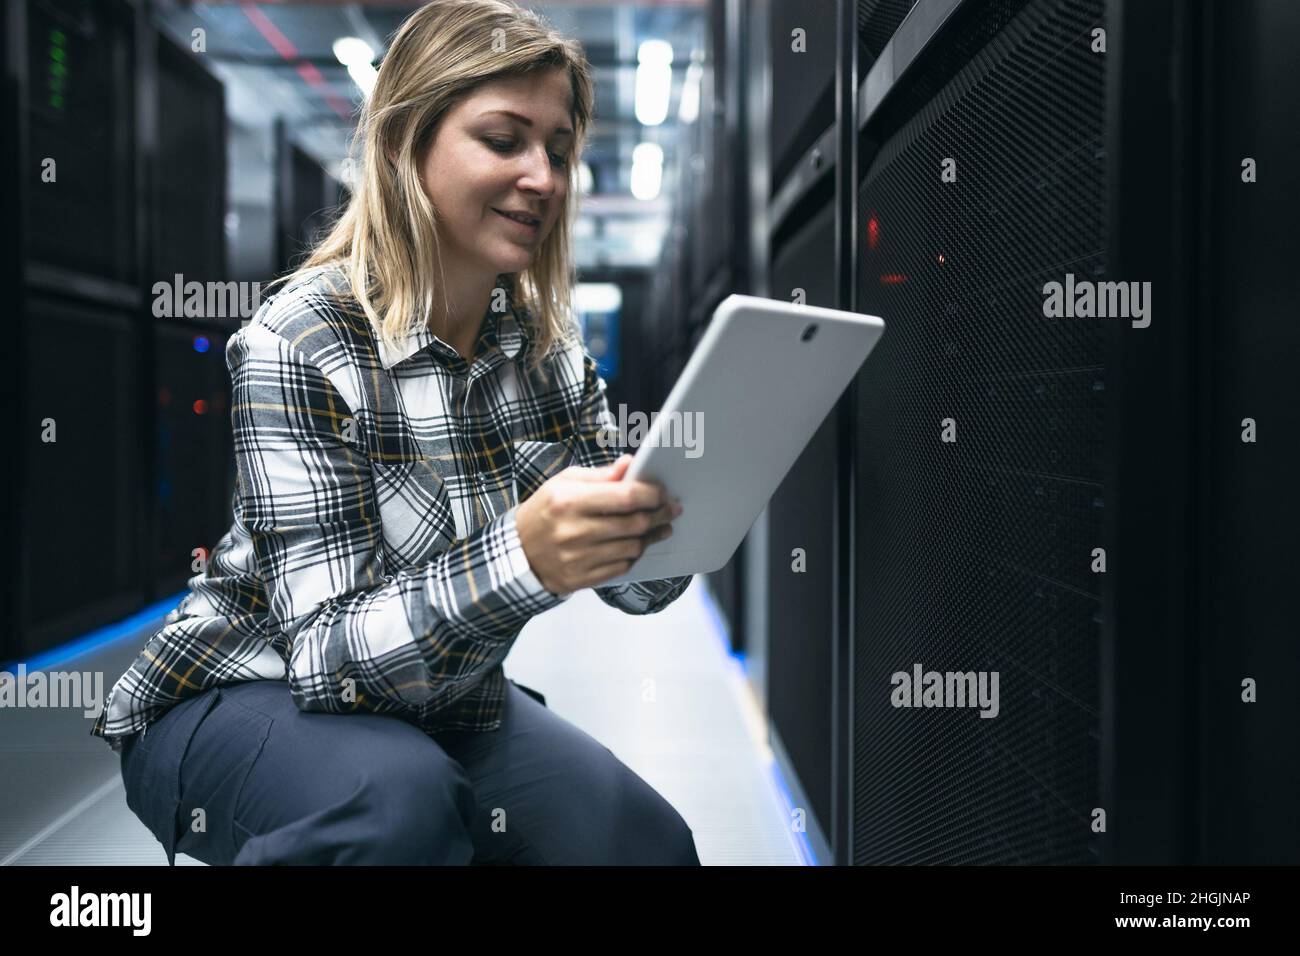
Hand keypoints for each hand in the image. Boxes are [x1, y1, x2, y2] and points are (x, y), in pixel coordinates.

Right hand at [515, 454, 682, 594]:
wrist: (518, 552)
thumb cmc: (546, 511)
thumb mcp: (564, 483)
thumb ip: (600, 475)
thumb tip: (630, 464)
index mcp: (569, 501)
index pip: (625, 496)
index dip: (651, 494)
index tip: (662, 491)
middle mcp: (574, 531)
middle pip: (634, 524)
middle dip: (660, 514)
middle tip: (671, 508)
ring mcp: (577, 558)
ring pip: (632, 547)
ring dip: (651, 536)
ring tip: (661, 527)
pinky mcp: (581, 578)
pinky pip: (622, 567)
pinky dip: (635, 554)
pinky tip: (639, 544)